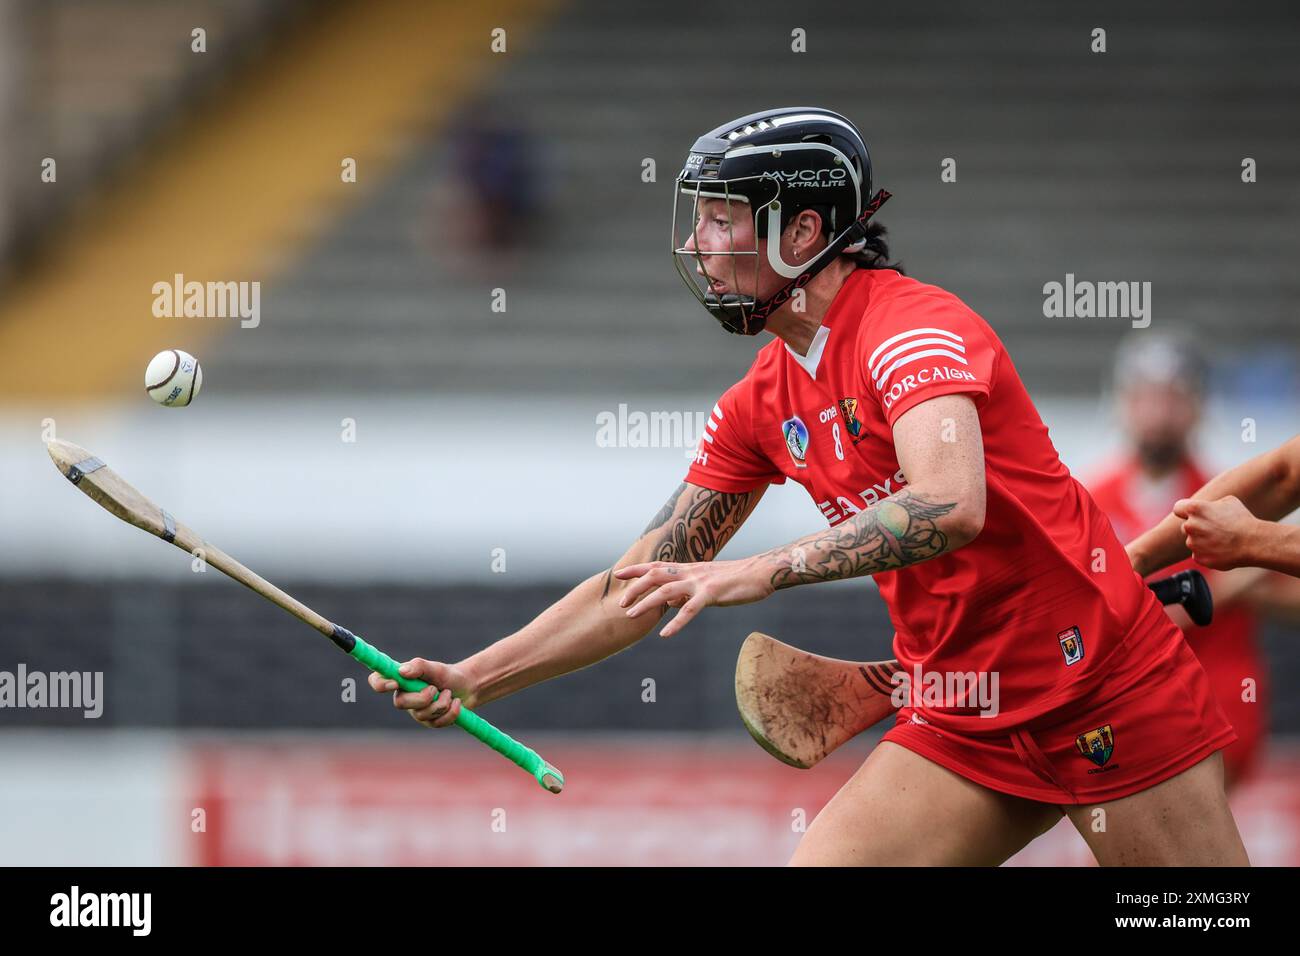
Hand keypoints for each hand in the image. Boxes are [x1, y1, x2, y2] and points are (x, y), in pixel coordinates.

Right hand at [367, 658, 475, 727]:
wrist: (468, 687)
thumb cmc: (447, 675)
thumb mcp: (435, 668)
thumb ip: (419, 667)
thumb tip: (401, 672)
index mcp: (401, 680)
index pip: (378, 681)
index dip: (380, 683)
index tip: (395, 682)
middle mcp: (405, 697)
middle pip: (400, 703)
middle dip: (422, 697)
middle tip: (435, 688)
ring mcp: (416, 712)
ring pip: (422, 714)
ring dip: (441, 703)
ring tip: (449, 693)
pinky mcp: (430, 722)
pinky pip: (437, 723)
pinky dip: (451, 712)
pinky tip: (456, 703)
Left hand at [613, 557, 771, 636]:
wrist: (760, 573)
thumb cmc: (737, 580)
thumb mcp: (707, 584)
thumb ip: (687, 592)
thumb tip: (670, 603)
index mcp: (689, 569)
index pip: (656, 566)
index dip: (636, 570)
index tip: (618, 574)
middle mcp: (690, 573)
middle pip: (655, 576)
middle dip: (635, 589)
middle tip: (621, 604)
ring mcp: (700, 583)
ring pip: (665, 592)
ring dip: (646, 604)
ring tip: (631, 615)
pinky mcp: (711, 594)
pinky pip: (690, 610)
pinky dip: (676, 623)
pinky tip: (665, 635)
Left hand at [1172, 495, 1259, 570]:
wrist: (1253, 542)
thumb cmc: (1242, 520)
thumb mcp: (1228, 501)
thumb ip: (1210, 504)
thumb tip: (1205, 507)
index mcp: (1194, 509)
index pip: (1178, 508)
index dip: (1184, 511)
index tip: (1190, 514)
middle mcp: (1190, 526)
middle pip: (1186, 526)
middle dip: (1197, 527)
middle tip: (1215, 529)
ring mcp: (1193, 544)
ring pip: (1193, 541)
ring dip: (1202, 541)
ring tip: (1222, 540)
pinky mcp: (1199, 558)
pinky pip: (1199, 554)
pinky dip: (1208, 553)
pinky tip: (1222, 549)